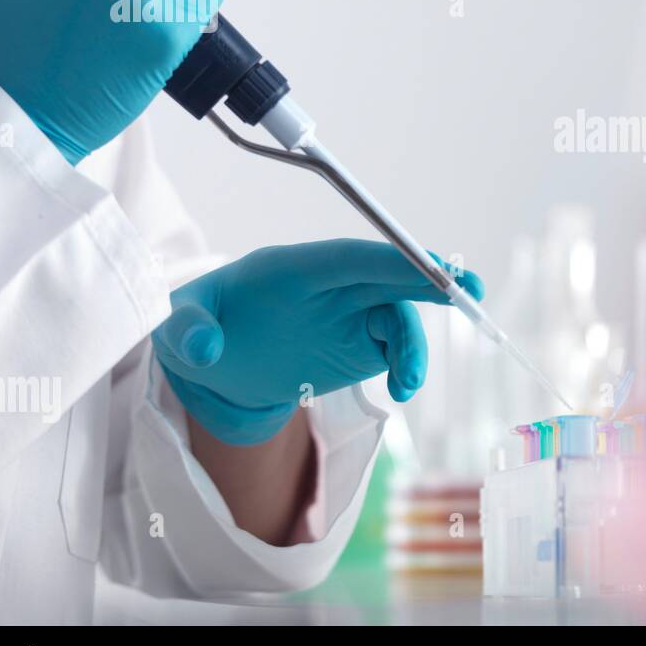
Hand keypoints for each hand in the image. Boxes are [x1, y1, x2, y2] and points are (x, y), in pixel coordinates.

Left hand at [152, 239, 484, 445]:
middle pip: (386, 273)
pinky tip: (402, 388)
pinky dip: (408, 364)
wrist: (216, 367)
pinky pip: (396, 347)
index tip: (425, 266)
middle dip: (428, 277)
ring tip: (408, 383)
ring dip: (416, 341)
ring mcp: (350, 313)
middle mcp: (330, 284)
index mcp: (289, 268)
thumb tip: (204, 347)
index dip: (387, 259)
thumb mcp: (175, 325)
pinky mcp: (361, 343)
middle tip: (470, 287)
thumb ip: (186, 329)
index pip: (345, 257)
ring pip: (398, 313)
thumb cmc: (197, 327)